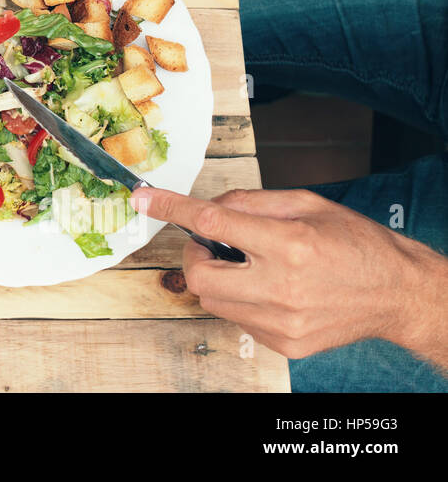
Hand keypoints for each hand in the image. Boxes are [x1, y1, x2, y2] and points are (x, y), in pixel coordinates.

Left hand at [132, 186, 441, 359]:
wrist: (398, 293)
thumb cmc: (356, 243)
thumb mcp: (305, 204)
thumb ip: (250, 202)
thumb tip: (207, 206)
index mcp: (289, 245)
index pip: (212, 222)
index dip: (172, 208)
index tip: (145, 200)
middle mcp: (282, 288)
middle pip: (200, 275)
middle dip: (195, 255)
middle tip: (214, 243)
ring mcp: (283, 322)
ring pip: (214, 300)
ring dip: (218, 277)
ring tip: (250, 265)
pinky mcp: (285, 344)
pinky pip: (238, 318)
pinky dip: (240, 298)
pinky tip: (269, 288)